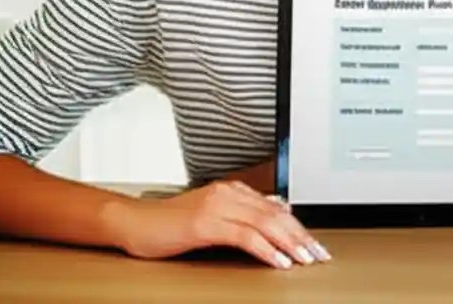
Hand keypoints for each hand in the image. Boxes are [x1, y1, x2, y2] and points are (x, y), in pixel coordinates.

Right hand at [103, 181, 330, 269]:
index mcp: (233, 191)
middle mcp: (229, 194)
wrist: (133, 222)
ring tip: (305, 259)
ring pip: (266, 223)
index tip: (315, 245)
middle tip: (319, 255)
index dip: (299, 228)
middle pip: (277, 215)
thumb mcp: (212, 215)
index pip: (277, 209)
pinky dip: (266, 249)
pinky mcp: (205, 223)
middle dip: (301, 236)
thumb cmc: (169, 224)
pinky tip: (278, 261)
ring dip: (290, 243)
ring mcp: (217, 207)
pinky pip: (245, 236)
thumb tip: (277, 212)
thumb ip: (243, 213)